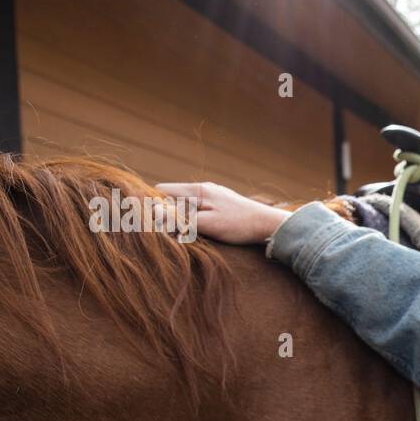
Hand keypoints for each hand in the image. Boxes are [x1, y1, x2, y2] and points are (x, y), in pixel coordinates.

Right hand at [153, 182, 291, 244]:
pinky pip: (196, 207)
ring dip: (179, 216)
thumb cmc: (239, 225)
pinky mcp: (219, 203)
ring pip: (184, 203)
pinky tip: (197, 229)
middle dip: (164, 212)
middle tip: (165, 230)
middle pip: (172, 196)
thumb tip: (155, 214)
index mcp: (197, 190)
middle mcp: (203, 188)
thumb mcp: (208, 224)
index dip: (152, 205)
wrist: (269, 224)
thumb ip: (182, 219)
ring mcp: (212, 195)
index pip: (162, 190)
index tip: (150, 222)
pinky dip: (191, 217)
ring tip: (180, 232)